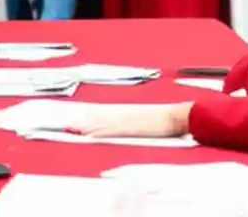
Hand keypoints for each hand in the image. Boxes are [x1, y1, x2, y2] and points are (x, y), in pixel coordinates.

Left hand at [66, 102, 191, 138]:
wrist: (180, 116)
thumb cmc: (170, 119)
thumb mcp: (152, 118)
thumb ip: (141, 120)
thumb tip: (137, 124)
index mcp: (131, 112)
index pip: (106, 113)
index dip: (91, 116)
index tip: (78, 118)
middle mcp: (126, 114)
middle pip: (100, 117)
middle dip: (83, 121)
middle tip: (68, 125)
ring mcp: (129, 121)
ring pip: (103, 123)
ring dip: (87, 126)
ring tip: (73, 129)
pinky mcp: (133, 129)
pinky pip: (112, 131)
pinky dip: (100, 132)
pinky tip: (90, 135)